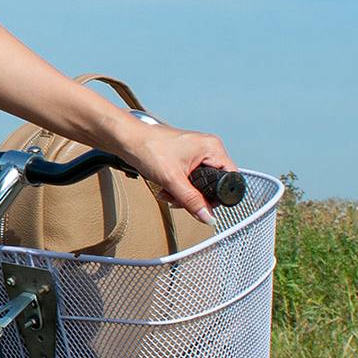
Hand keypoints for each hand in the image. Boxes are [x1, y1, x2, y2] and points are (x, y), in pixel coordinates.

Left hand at [112, 118, 241, 223]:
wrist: (128, 139)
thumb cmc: (148, 148)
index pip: (229, 178)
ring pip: (200, 184)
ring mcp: (198, 153)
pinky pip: (190, 180)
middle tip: (178, 198)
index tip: (202, 204)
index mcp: (212, 148)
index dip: (217, 196)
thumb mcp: (172, 180)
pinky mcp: (187, 158)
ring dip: (184, 194)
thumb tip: (208, 217)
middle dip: (195, 196)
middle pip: (214, 184)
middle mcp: (208, 148)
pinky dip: (179, 188)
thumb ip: (192, 201)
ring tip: (168, 192)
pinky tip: (166, 188)